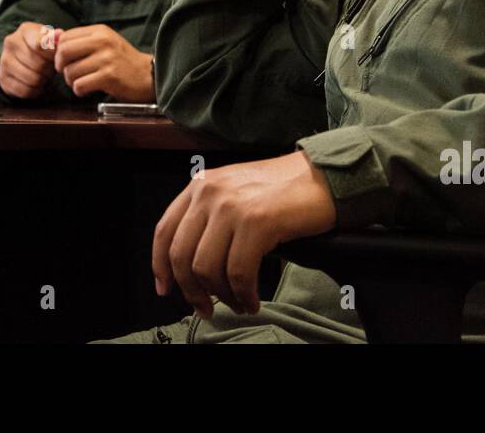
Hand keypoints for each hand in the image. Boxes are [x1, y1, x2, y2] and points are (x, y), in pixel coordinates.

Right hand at [0, 21, 58, 99]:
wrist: (20, 58)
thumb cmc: (41, 48)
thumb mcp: (50, 40)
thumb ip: (56, 38)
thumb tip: (58, 34)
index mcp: (25, 30)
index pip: (41, 45)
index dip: (52, 55)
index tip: (57, 57)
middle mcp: (11, 42)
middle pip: (39, 65)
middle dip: (49, 70)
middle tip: (50, 68)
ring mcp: (4, 60)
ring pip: (33, 79)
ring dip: (43, 81)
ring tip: (43, 75)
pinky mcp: (2, 78)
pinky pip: (25, 91)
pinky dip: (34, 90)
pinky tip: (35, 83)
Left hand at [53, 24, 154, 100]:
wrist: (149, 75)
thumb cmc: (123, 61)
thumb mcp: (105, 43)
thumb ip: (82, 41)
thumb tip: (52, 41)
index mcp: (100, 31)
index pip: (65, 37)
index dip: (59, 51)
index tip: (65, 61)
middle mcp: (102, 41)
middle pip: (63, 51)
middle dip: (61, 66)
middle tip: (67, 72)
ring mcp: (106, 59)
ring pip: (70, 71)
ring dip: (71, 81)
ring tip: (82, 81)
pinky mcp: (109, 76)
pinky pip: (80, 85)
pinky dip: (80, 90)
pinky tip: (88, 89)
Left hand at [152, 152, 337, 317]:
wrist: (324, 177)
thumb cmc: (283, 190)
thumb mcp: (235, 192)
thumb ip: (209, 217)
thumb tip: (191, 265)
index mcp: (201, 185)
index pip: (164, 231)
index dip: (161, 267)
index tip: (166, 289)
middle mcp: (210, 193)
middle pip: (181, 256)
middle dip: (191, 291)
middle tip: (205, 309)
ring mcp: (232, 206)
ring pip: (207, 268)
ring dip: (222, 296)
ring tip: (238, 303)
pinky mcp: (257, 222)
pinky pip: (238, 273)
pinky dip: (243, 295)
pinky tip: (252, 300)